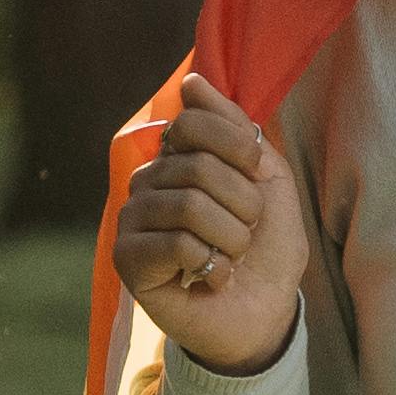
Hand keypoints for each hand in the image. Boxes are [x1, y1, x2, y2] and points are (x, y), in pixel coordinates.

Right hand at [113, 77, 304, 376]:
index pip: (192, 122)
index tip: (258, 178)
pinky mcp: (128, 259)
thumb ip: (234, 128)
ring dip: (232, 239)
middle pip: (198, 165)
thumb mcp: (267, 179)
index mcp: (179, 157)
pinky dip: (212, 265)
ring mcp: (133, 219)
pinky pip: (176, 243)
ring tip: (231, 258)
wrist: (265, 313)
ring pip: (190, 205)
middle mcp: (149, 181)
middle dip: (244, 205)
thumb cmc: (267, 247)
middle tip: (246, 233)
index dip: (238, 149)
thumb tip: (192, 81)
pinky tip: (210, 278)